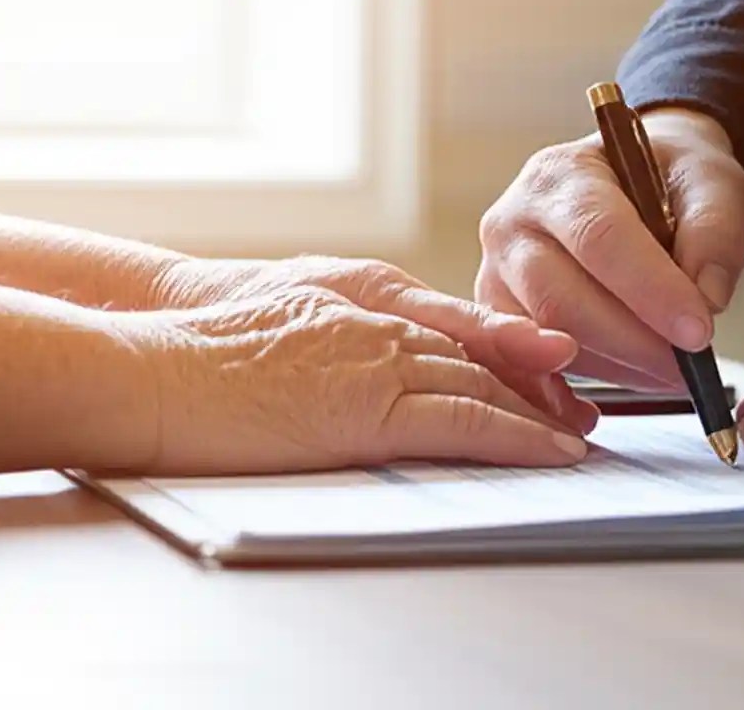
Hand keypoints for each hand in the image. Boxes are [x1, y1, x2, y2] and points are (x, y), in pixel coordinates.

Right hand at [115, 286, 589, 473]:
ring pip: (486, 385)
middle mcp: (385, 319)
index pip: (459, 322)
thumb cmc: (207, 344)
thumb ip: (350, 325)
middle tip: (586, 411)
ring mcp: (381, 362)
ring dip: (542, 413)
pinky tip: (551, 452)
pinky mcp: (371, 411)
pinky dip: (518, 437)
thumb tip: (381, 358)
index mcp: (367, 292)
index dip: (514, 349)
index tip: (554, 370)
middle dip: (541, 385)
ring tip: (581, 437)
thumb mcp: (292, 310)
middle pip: (484, 353)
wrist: (157, 365)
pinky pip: (464, 422)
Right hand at [476, 108, 743, 390]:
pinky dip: (590, 385)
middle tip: (690, 365)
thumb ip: (714, 228)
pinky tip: (633, 382)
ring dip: (620, 366)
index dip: (650, 290)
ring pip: (549, 339)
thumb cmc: (661, 177)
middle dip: (633, 342)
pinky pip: (539, 367)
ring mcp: (499, 277)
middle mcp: (513, 224)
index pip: (598, 236)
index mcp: (560, 176)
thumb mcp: (708, 178)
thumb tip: (707, 299)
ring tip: (674, 368)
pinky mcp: (503, 322)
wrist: (628, 182)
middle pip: (560, 298)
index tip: (698, 332)